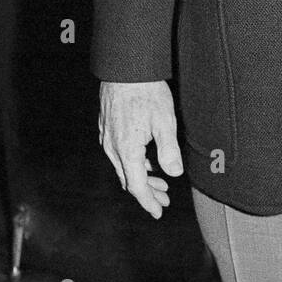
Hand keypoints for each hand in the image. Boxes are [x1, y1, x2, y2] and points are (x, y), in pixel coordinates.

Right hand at [99, 80, 183, 218]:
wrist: (125, 69)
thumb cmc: (147, 92)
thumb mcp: (165, 121)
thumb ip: (169, 150)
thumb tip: (174, 174)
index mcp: (127, 150)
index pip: (137, 186)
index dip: (148, 201)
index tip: (158, 212)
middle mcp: (112, 148)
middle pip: (129, 180)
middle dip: (147, 192)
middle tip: (164, 200)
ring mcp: (107, 138)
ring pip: (123, 167)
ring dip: (141, 177)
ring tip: (160, 182)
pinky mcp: (106, 128)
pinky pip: (118, 155)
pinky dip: (133, 164)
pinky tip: (146, 160)